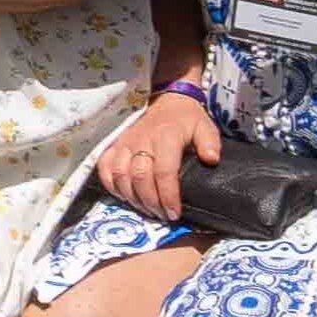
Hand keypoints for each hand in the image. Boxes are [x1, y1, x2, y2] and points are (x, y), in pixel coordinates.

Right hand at [92, 88, 219, 220]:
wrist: (165, 99)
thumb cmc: (186, 118)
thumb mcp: (204, 126)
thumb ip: (210, 143)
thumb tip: (211, 160)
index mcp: (166, 137)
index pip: (164, 172)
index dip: (168, 196)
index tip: (174, 213)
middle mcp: (141, 141)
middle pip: (140, 178)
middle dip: (150, 203)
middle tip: (162, 216)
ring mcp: (124, 143)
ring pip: (120, 176)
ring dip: (132, 198)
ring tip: (146, 210)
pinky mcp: (114, 145)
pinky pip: (105, 167)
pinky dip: (111, 185)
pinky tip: (124, 197)